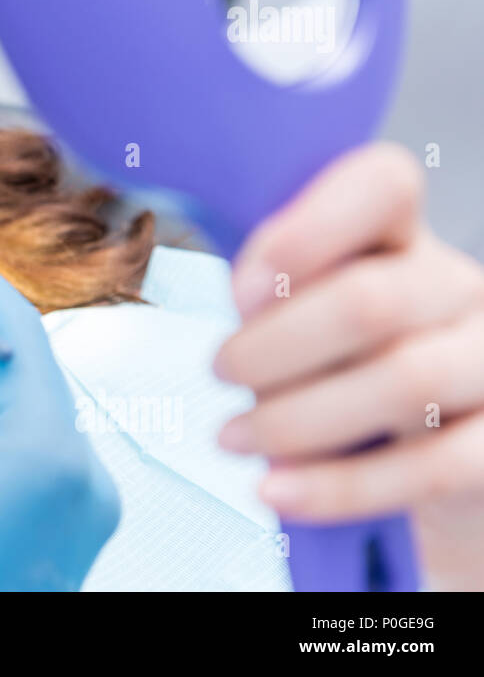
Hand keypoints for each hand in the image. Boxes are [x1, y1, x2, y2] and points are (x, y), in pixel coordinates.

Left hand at [212, 142, 483, 588]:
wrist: (435, 458)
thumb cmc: (342, 366)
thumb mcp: (306, 314)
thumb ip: (275, 295)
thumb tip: (235, 301)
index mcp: (401, 237)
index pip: (381, 184)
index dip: (307, 230)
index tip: (241, 288)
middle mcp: (457, 286)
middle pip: (371, 299)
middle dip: (275, 345)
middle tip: (219, 370)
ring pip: (403, 381)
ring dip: (297, 418)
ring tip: (232, 437)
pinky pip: (432, 467)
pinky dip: (341, 486)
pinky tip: (275, 491)